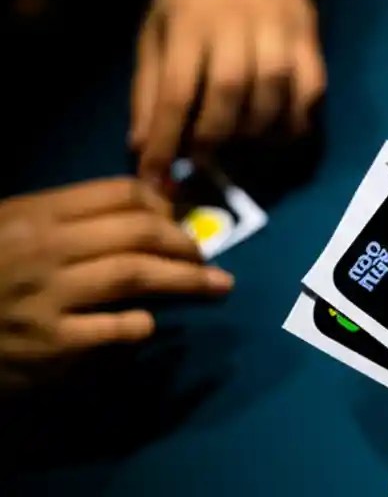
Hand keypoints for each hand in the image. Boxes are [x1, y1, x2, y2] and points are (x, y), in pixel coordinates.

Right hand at [0, 178, 233, 388]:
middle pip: (140, 231)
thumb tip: (152, 205)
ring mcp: (47, 297)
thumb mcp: (12, 226)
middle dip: (185, 243)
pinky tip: (150, 323)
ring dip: (187, 280)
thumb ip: (72, 217)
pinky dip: (142, 323)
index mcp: (36, 212)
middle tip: (206, 257)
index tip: (181, 218)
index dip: (163, 203)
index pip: (120, 192)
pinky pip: (116, 329)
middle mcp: (44, 248)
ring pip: (136, 274)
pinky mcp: (49, 345)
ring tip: (217, 285)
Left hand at [133, 0, 325, 185]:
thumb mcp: (157, 22)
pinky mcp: (311, 39)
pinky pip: (310, 89)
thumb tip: (141, 145)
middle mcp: (235, 27)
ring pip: (272, 95)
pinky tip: (281, 136)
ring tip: (240, 152)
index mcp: (189, 22)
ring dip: (254, 135)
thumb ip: (148, 84)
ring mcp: (279, 33)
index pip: (174, 91)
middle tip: (203, 164)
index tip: (156, 178)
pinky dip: (298, 121)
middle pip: (227, 95)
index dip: (164, 141)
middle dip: (213, 139)